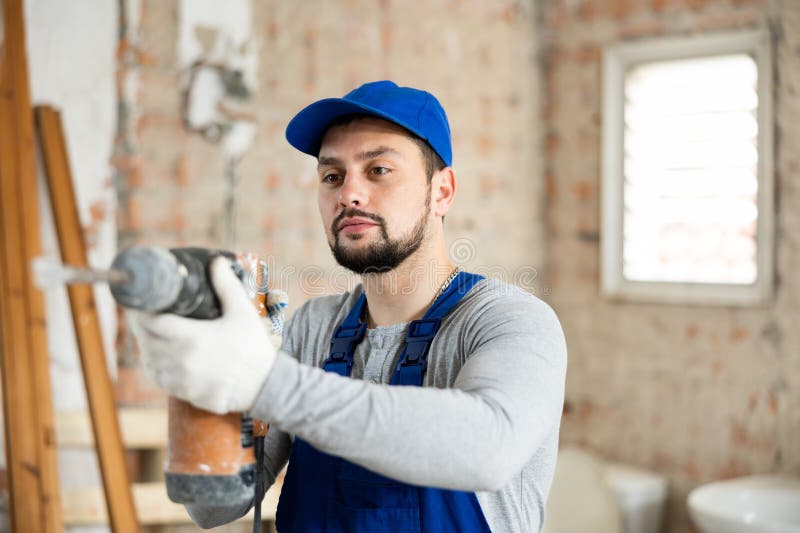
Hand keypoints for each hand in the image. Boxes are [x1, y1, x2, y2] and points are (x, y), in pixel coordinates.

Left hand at [129, 256, 276, 413]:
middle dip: (141, 326)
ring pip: (149, 361)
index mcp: (192, 337)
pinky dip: (154, 366)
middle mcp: (182, 360)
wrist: (265, 386)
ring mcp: (181, 380)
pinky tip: (158, 358)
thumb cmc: (254, 349)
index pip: (153, 322)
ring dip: (146, 346)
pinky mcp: (185, 393)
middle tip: (142, 315)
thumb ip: (226, 286)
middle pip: (146, 340)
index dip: (141, 311)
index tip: (140, 302)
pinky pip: (159, 379)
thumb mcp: (243, 312)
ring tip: (149, 334)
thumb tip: (216, 263)